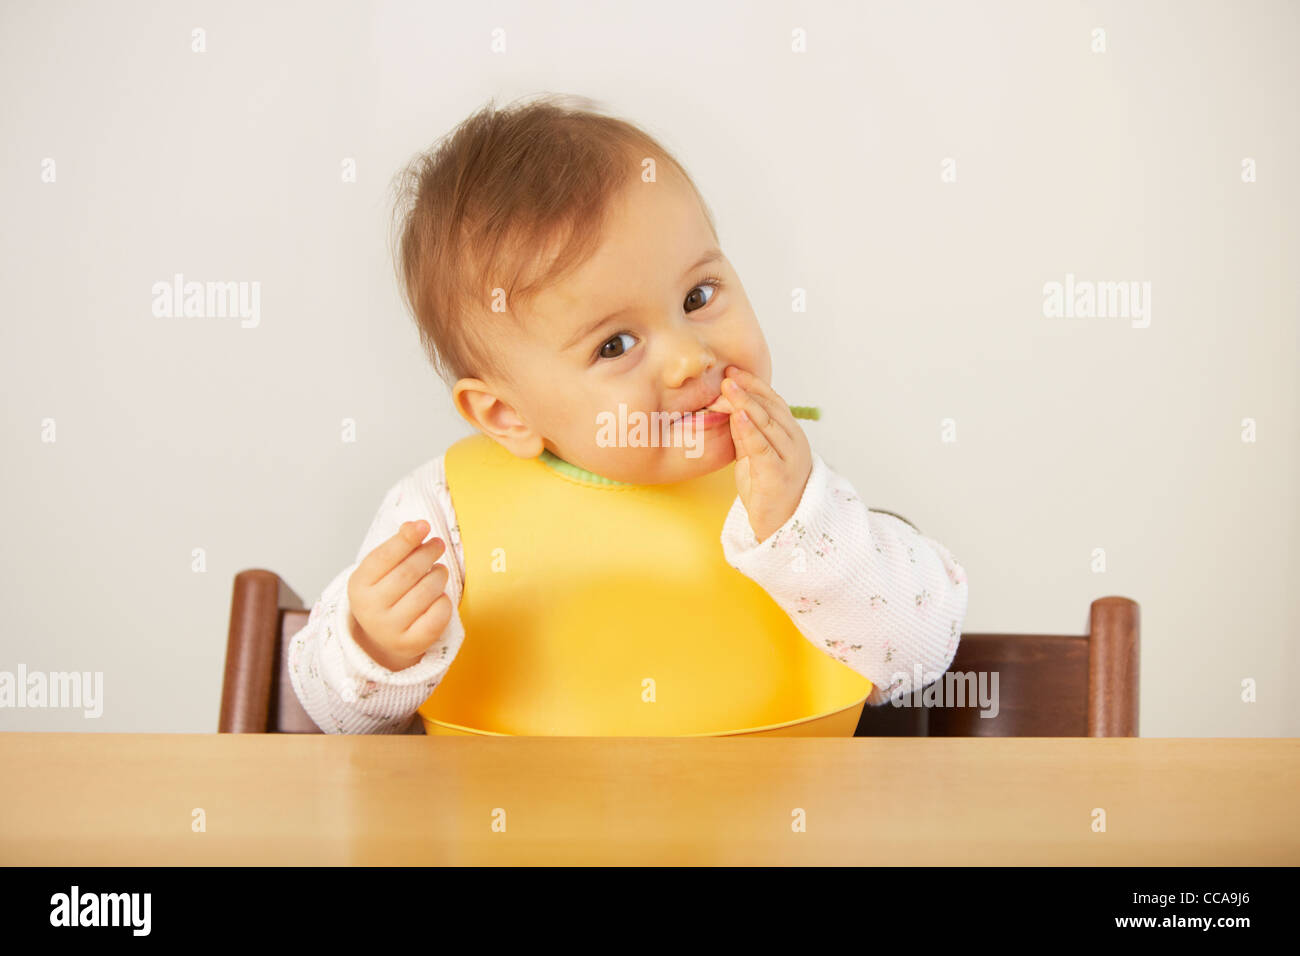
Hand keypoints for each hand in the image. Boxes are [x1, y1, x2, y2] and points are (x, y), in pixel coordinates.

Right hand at [346, 520, 452, 671]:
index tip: (424, 525)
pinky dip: (444, 600)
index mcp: (359, 585)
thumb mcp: (381, 570)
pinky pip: (438, 614)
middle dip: (428, 553)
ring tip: (440, 570)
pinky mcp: (411, 643)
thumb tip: (415, 525)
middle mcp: (370, 609)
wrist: (382, 637)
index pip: (385, 556)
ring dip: (439, 575)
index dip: (407, 538)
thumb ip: (397, 546)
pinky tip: (439, 596)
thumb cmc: (386, 594)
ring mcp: (390, 629)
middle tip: (438, 545)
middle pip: (408, 572)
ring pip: (426, 592)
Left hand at [722, 365, 812, 542]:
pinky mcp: (778, 474)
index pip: (773, 402)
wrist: (780, 525)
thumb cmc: (766, 489)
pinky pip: (762, 448)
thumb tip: (728, 408)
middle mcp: (794, 442)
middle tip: (727, 375)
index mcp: (789, 434)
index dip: (753, 385)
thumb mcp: (752, 455)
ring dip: (746, 403)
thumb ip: (744, 433)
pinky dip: (749, 430)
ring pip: (767, 424)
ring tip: (728, 388)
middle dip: (747, 390)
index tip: (732, 372)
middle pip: (770, 409)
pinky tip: (737, 416)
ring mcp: (788, 457)